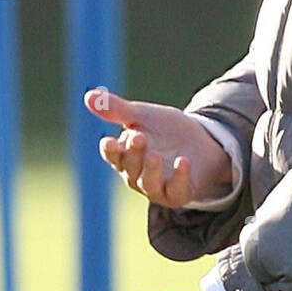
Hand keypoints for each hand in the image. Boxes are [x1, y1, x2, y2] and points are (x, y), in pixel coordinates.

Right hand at [84, 87, 233, 207]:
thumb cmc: (166, 130)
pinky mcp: (179, 194)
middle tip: (138, 136)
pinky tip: (183, 162)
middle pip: (130, 167)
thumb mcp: (143, 115)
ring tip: (153, 155)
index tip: (108, 140)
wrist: (203, 141)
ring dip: (150, 170)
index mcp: (124, 156)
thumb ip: (117, 109)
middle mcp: (137, 175)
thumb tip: (88, 96)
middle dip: (133, 153)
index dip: (110, 150)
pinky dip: (179, 177)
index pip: (112, 155)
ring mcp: (157, 187)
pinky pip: (176, 190)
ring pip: (148, 183)